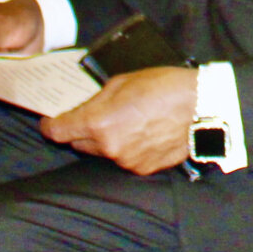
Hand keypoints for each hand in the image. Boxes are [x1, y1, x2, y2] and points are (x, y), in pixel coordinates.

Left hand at [40, 66, 194, 174]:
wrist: (202, 107)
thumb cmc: (164, 87)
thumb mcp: (122, 81)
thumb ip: (96, 100)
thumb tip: (83, 110)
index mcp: (98, 121)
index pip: (58, 132)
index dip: (51, 126)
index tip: (50, 122)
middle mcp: (108, 147)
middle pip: (78, 144)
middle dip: (82, 131)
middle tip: (98, 116)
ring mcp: (126, 161)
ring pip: (102, 153)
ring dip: (107, 140)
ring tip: (130, 122)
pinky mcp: (142, 169)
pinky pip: (124, 160)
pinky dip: (127, 149)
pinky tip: (144, 133)